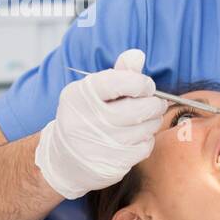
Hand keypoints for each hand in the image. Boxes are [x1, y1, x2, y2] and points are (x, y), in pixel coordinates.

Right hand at [34, 49, 167, 199]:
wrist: (64, 159)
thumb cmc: (85, 117)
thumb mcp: (93, 92)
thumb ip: (118, 73)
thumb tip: (138, 55)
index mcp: (79, 96)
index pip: (118, 82)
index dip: (140, 82)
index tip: (145, 86)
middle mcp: (86, 120)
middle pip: (140, 108)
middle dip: (154, 103)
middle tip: (155, 102)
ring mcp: (99, 144)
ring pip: (146, 127)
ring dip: (153, 120)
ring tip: (145, 118)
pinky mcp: (112, 163)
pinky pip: (145, 146)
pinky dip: (146, 139)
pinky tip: (136, 136)